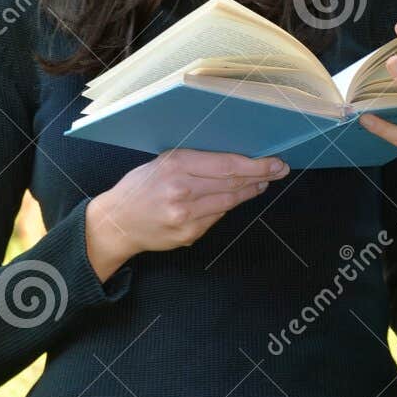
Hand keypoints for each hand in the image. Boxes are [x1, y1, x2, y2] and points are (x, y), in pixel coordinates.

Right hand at [86, 148, 289, 274]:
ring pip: (229, 202)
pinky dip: (224, 207)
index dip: (255, 165)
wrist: (118, 222)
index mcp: (175, 165)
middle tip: (279, 171)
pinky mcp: (189, 234)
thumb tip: (235, 162)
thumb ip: (195, 162)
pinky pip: (216, 217)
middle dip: (260, 176)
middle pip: (232, 183)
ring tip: (261, 184)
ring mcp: (186, 216)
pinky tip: (228, 200)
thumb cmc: (141, 187)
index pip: (226, 165)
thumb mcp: (162, 163)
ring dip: (248, 193)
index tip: (274, 163)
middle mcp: (182, 190)